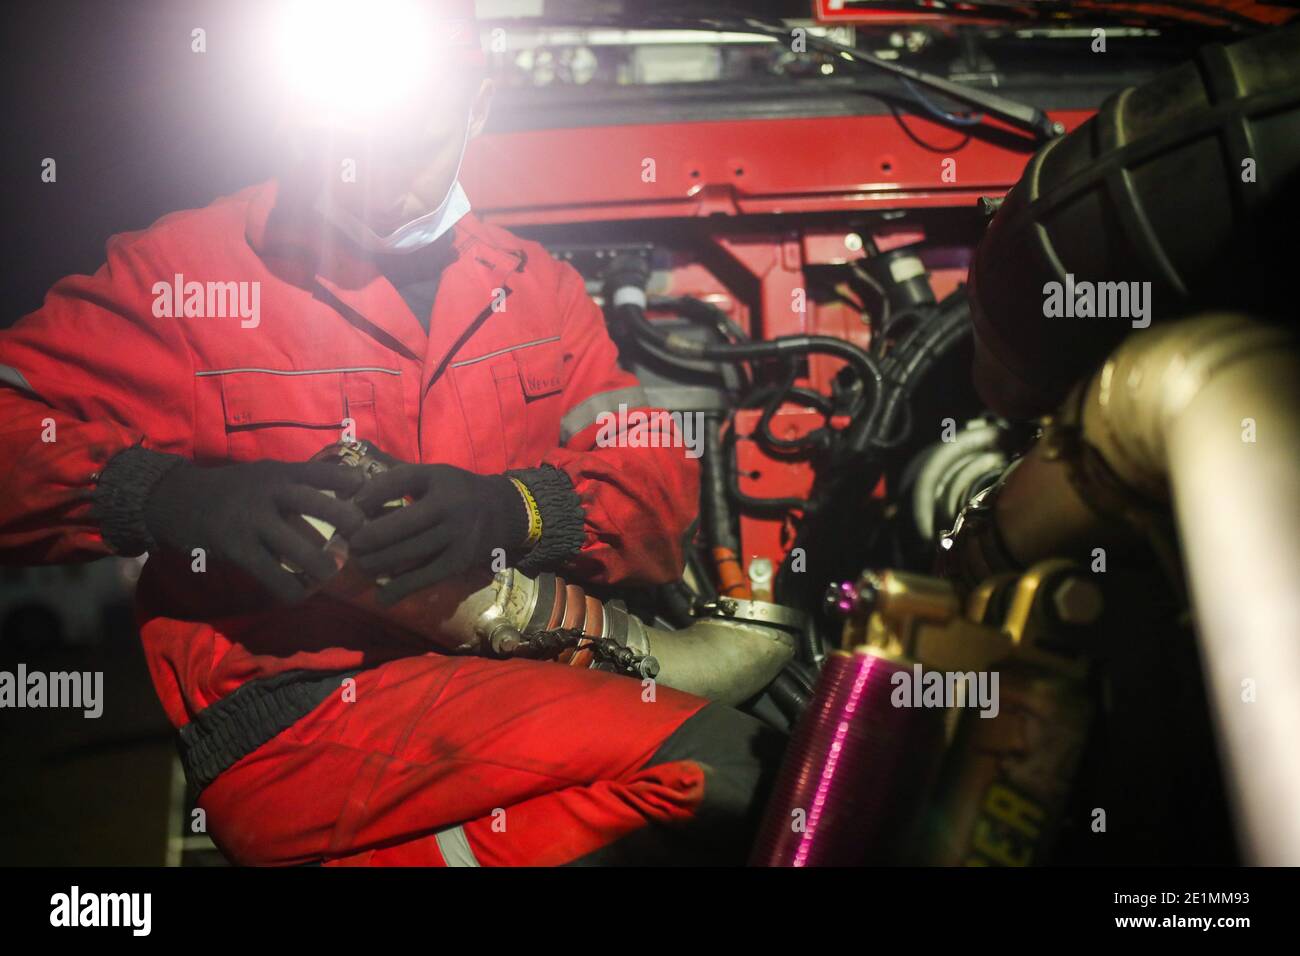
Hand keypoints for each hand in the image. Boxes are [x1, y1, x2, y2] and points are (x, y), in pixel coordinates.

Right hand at [144, 459, 366, 603]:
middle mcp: (269, 492)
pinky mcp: (238, 548)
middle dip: (347, 521)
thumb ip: (297, 481)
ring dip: (322, 566)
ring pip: (299, 547)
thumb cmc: (232, 488)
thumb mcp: (265, 473)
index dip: (350, 481)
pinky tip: (299, 593)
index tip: (369, 495)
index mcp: (280, 472)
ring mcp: (253, 521)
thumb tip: (346, 489)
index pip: (323, 471)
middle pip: (318, 504)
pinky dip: (292, 589)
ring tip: (330, 573)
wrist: (177, 498)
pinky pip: (274, 576)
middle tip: (362, 537)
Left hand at [349, 462, 527, 604]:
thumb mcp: (434, 475)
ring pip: (409, 552)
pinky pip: (425, 577)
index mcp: (439, 478)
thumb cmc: (457, 491)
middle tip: (350, 546)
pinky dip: (401, 589)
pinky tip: (382, 597)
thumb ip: (399, 478)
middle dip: (368, 537)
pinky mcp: (459, 562)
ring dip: (378, 562)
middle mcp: (449, 506)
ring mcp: (456, 536)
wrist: (503, 512)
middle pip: (401, 524)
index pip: (399, 481)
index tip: (350, 507)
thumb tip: (353, 486)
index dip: (371, 494)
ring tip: (361, 565)